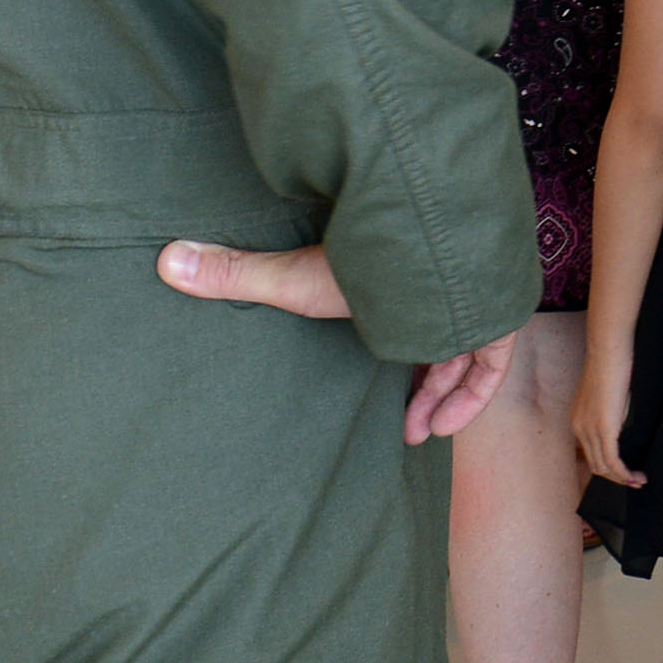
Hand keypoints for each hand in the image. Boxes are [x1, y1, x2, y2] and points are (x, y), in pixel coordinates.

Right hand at [156, 238, 518, 446]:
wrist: (430, 229)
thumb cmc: (362, 255)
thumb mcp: (295, 277)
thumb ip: (236, 275)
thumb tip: (165, 259)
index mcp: (396, 277)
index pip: (400, 309)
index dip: (391, 340)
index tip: (376, 373)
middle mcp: (438, 286)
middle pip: (436, 332)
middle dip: (421, 377)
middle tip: (402, 421)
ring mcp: (473, 299)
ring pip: (467, 350)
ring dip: (441, 393)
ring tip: (416, 432)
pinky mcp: (498, 314)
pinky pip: (491, 362)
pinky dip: (470, 396)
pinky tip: (440, 428)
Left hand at [572, 349, 640, 488]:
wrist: (609, 352)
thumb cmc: (612, 365)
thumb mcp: (606, 393)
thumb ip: (609, 410)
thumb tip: (621, 422)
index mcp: (577, 420)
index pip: (590, 453)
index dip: (609, 466)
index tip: (626, 470)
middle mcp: (579, 429)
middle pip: (596, 464)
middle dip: (617, 477)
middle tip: (636, 480)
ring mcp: (589, 430)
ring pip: (603, 466)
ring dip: (622, 477)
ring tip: (640, 480)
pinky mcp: (604, 429)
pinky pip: (612, 460)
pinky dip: (624, 472)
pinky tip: (636, 476)